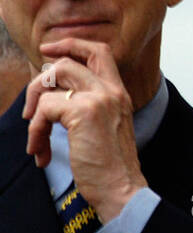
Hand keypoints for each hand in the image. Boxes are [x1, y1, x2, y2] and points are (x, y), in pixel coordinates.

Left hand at [23, 38, 147, 221]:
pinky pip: (44, 109)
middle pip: (69, 61)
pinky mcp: (83, 113)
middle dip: (40, 77)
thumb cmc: (111, 165)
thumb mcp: (106, 127)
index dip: (71, 45)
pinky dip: (35, 131)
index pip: (99, 51)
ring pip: (52, 79)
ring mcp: (99, 99)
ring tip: (36, 134)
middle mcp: (111, 91)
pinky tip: (39, 151)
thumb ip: (91, 106)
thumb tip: (56, 96)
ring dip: (33, 106)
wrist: (121, 187)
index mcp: (119, 93)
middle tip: (31, 103)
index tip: (49, 50)